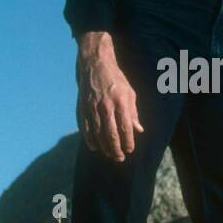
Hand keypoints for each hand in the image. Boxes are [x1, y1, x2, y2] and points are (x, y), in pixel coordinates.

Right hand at [77, 32, 143, 161]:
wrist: (96, 64)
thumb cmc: (116, 80)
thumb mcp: (130, 93)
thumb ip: (133, 113)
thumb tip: (139, 130)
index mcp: (121, 101)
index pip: (125, 126)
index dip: (128, 141)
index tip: (130, 150)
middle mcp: (106, 105)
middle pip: (111, 133)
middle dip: (116, 148)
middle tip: (120, 158)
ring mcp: (93, 107)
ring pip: (98, 133)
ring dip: (104, 146)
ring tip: (110, 154)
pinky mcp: (83, 107)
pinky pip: (86, 127)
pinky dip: (89, 139)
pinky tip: (94, 146)